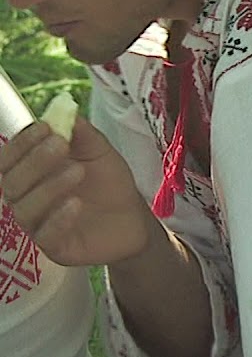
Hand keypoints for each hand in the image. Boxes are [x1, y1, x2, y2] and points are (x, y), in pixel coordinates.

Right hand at [0, 117, 156, 265]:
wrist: (134, 217)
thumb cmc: (108, 183)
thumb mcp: (98, 152)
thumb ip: (80, 133)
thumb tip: (64, 109)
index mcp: (30, 173)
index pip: (8, 159)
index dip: (21, 143)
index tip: (44, 127)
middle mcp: (27, 199)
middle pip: (11, 183)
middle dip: (34, 161)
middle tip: (60, 145)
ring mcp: (38, 225)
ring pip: (25, 209)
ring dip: (49, 187)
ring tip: (77, 171)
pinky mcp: (56, 247)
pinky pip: (45, 236)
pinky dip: (58, 218)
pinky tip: (75, 204)